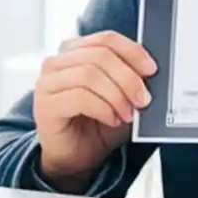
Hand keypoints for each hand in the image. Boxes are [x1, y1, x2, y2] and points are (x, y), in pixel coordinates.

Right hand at [33, 30, 156, 192]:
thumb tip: (150, 71)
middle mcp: (57, 62)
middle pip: (100, 55)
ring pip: (90, 75)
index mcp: (75, 52)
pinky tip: (111, 119)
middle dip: (127, 78)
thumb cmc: (96, 125)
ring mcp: (48, 82)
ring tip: (127, 114)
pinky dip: (103, 109)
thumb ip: (130, 80)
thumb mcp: (121, 97)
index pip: (106, 39)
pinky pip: (80, 98)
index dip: (132, 51)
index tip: (151, 69)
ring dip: (116, 96)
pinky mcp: (45, 105)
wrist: (76, 158)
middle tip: (142, 99)